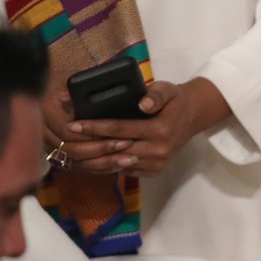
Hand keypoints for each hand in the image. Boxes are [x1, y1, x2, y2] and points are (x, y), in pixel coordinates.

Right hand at [41, 80, 130, 169]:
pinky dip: (96, 167)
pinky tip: (116, 166)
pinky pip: (76, 165)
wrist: (41, 91)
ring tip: (128, 159)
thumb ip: (84, 87)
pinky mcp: (56, 154)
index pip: (68, 130)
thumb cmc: (60, 81)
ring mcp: (48, 145)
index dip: (92, 135)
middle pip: (72, 150)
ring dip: (102, 163)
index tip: (117, 134)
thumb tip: (108, 90)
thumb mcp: (70, 79)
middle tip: (128, 147)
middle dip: (101, 151)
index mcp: (45, 110)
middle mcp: (43, 131)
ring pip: (75, 161)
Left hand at [63, 78, 229, 175]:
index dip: (95, 127)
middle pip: (115, 148)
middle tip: (66, 137)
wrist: (194, 116)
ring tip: (74, 149)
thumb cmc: (176, 100)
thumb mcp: (169, 90)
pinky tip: (93, 157)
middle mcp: (158, 150)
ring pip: (119, 163)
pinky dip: (109, 164)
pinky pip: (126, 170)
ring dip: (96, 157)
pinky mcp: (155, 171)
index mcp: (160, 130)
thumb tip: (142, 104)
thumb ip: (155, 95)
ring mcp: (157, 163)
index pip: (120, 129)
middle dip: (90, 143)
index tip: (74, 124)